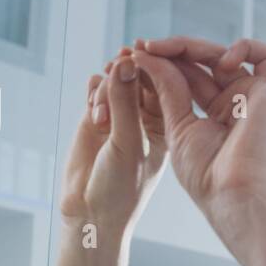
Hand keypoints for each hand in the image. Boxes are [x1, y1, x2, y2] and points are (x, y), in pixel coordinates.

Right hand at [46, 45, 190, 265]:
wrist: (89, 214)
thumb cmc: (119, 190)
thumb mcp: (127, 143)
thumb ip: (126, 103)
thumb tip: (128, 63)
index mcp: (175, 125)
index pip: (176, 81)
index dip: (163, 61)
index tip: (147, 50)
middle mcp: (153, 118)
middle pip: (148, 75)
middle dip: (134, 66)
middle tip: (121, 58)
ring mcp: (126, 117)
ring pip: (121, 81)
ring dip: (110, 85)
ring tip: (99, 108)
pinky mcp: (100, 117)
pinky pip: (100, 91)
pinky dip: (96, 91)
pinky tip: (92, 102)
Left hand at [130, 36, 265, 213]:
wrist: (230, 194)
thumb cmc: (205, 173)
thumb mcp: (176, 124)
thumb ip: (167, 87)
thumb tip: (145, 55)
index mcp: (216, 109)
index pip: (194, 69)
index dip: (170, 55)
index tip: (140, 48)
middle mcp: (239, 100)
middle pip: (218, 55)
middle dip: (186, 46)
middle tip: (155, 45)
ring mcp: (259, 97)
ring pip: (258, 52)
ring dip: (239, 45)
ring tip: (221, 61)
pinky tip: (246, 67)